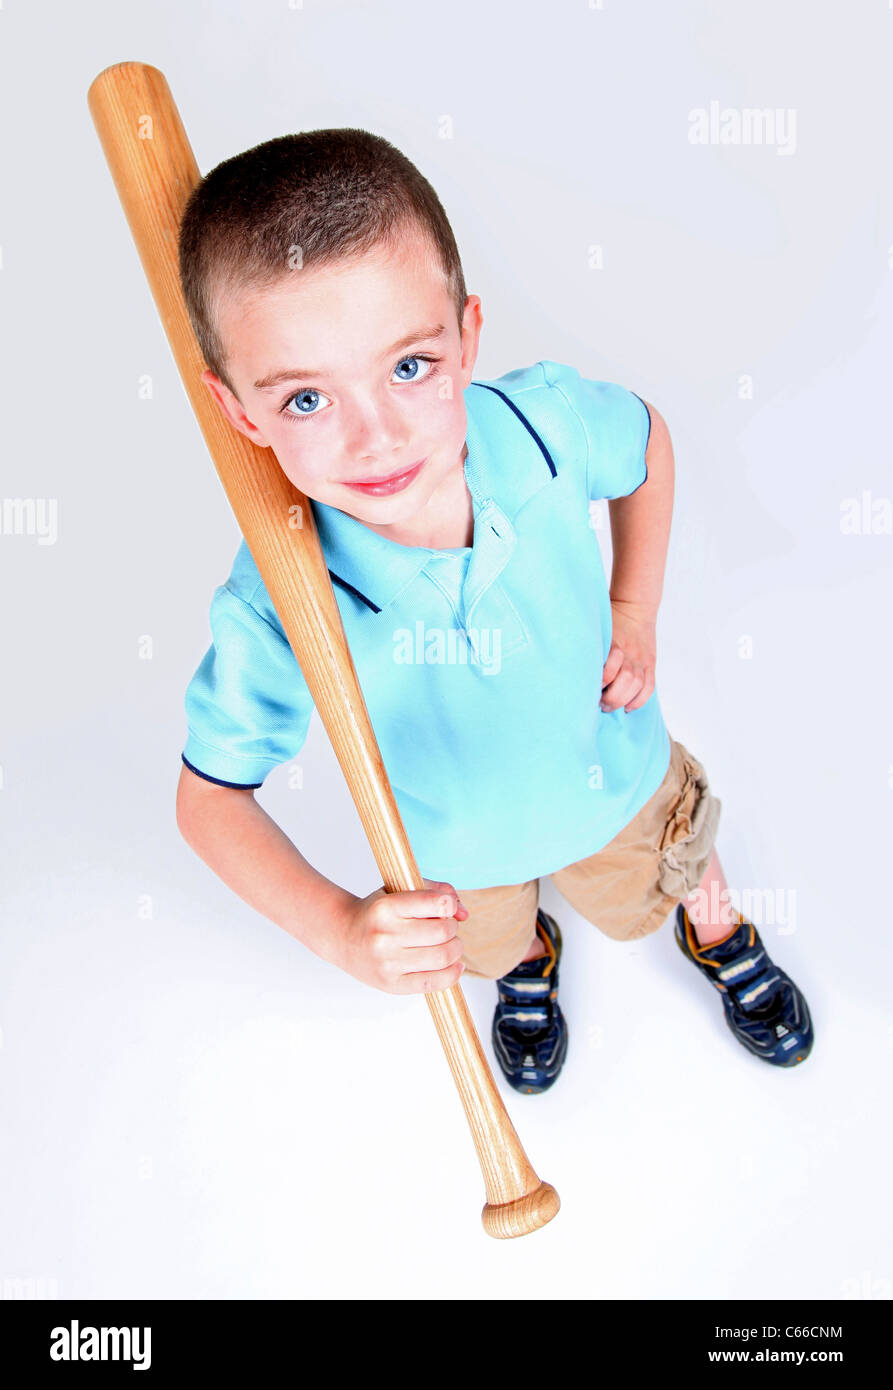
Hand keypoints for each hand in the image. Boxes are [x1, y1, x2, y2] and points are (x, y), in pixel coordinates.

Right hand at [335, 877, 469, 994]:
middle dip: (453, 928)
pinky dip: (452, 974)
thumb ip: (436, 892)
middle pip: (443, 932)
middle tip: (447, 927)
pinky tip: (454, 965)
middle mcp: (385, 935)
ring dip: (456, 949)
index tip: (446, 907)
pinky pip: (433, 983)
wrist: (342, 936)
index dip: (449, 905)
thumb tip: (464, 913)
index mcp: (386, 907)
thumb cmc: (377, 912)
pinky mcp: (391, 984)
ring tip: (449, 945)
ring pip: (443, 957)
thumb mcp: (400, 890)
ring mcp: (387, 962)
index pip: (435, 903)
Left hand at [600, 599, 656, 712]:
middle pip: (625, 680)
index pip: (609, 670)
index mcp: (615, 645)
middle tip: (599, 703)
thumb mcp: (596, 627)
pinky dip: (639, 700)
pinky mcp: (650, 664)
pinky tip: (629, 707)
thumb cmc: (611, 618)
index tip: (589, 691)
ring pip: (637, 685)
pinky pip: (649, 686)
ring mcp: (642, 660)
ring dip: (623, 700)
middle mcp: (630, 654)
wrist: (635, 606)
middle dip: (611, 697)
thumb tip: (572, 665)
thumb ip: (589, 645)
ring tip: (609, 706)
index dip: (600, 683)